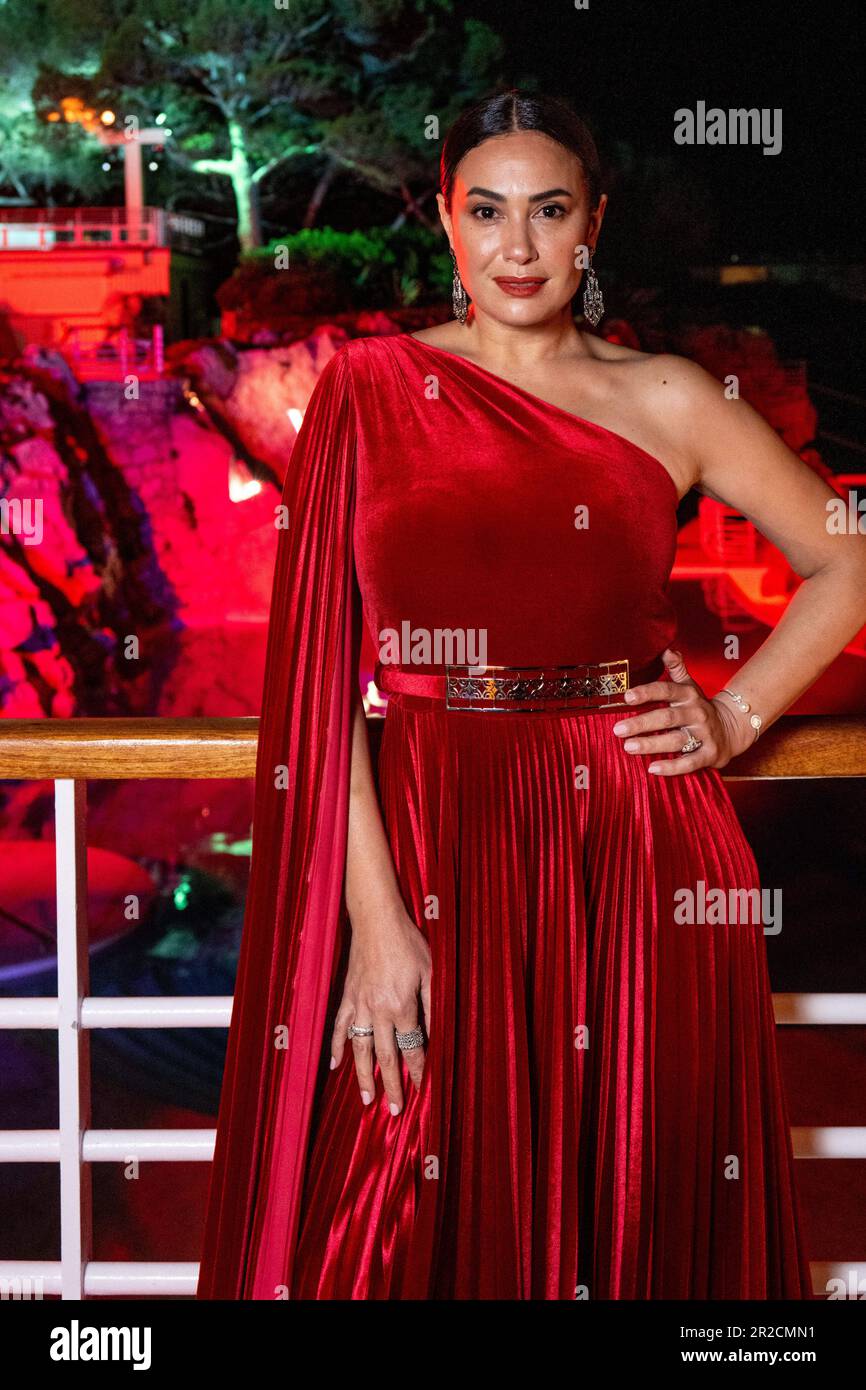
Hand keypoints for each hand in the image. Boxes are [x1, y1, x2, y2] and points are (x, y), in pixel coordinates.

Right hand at [330, 907, 431, 1114]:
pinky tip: (336, 1065)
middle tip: (394, 1111)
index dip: (418, 1071)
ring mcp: (359, 1004)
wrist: (377, 920)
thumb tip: (437, 1034)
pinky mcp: (347, 996)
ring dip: (363, 1076)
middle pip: (385, 1056)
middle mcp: (378, 1010)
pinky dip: (337, 1047)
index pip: (412, 1048)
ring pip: (360, 1049)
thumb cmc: (408, 943)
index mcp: (402, 1006)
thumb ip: (433, 1005)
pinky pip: (340, 1026)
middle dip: (392, 1084)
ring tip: (367, 1099)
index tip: (421, 1090)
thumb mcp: (431, 972)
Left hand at [611, 648, 749, 774]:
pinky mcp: (710, 755)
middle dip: (642, 723)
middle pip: (667, 718)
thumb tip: (666, 648)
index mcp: (689, 695)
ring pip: (676, 740)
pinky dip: (672, 767)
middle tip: (618, 729)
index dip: (647, 692)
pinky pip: (690, 763)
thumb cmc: (699, 707)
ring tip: (628, 747)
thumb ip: (677, 668)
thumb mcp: (689, 686)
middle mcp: (697, 713)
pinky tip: (652, 768)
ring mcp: (705, 735)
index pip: (666, 690)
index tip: (626, 697)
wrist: (732, 728)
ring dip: (652, 744)